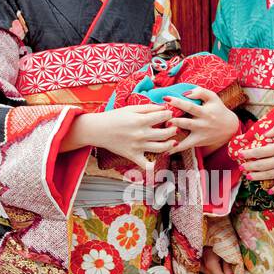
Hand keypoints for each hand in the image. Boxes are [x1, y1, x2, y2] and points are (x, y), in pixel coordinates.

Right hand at [62, 104, 178, 168]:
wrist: (97, 130)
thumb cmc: (114, 117)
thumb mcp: (130, 108)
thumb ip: (148, 108)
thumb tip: (164, 107)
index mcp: (140, 120)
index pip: (163, 117)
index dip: (169, 114)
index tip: (170, 114)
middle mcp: (141, 134)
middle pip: (165, 133)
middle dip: (173, 129)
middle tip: (175, 127)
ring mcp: (137, 146)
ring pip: (161, 148)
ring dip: (170, 144)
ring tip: (173, 141)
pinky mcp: (132, 155)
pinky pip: (146, 164)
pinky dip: (153, 166)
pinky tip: (159, 161)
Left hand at [168, 87, 239, 154]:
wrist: (229, 127)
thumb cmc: (218, 109)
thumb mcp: (213, 97)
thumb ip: (200, 92)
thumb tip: (185, 93)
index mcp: (204, 112)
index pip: (190, 106)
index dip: (178, 102)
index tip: (166, 98)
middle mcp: (202, 124)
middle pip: (186, 123)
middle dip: (174, 121)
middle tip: (162, 119)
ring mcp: (199, 134)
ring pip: (185, 137)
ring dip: (173, 137)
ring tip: (161, 136)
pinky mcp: (197, 142)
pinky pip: (185, 146)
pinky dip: (175, 149)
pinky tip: (164, 152)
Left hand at [241, 123, 273, 193]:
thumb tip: (266, 135)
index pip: (259, 152)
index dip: (248, 154)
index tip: (240, 155)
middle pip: (261, 165)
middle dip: (249, 166)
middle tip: (242, 167)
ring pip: (268, 175)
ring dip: (257, 177)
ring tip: (249, 177)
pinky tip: (269, 190)